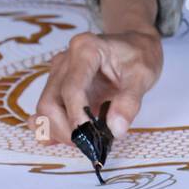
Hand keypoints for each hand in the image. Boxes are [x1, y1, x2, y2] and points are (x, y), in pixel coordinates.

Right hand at [27, 28, 163, 146]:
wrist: (133, 45)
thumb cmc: (139, 56)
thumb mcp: (143, 76)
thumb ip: (130, 102)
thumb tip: (116, 129)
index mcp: (86, 50)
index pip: (71, 89)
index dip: (78, 117)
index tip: (91, 138)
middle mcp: (65, 60)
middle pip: (50, 102)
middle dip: (66, 129)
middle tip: (90, 144)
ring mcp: (58, 73)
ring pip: (44, 109)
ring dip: (59, 131)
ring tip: (86, 140)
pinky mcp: (57, 85)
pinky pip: (46, 109)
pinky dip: (52, 127)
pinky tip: (64, 138)